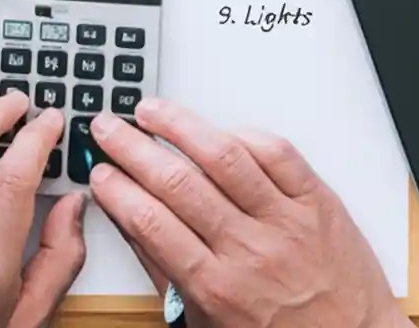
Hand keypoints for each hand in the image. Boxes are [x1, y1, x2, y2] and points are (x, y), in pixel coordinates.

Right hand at [89, 99, 411, 327]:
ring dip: (181, 126)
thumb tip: (131, 225)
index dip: (118, 190)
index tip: (100, 172)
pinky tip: (221, 128)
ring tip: (152, 111)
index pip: (151, 222)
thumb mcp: (208, 321)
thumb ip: (167, 272)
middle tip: (109, 128)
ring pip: (225, 158)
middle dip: (133, 148)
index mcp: (216, 286)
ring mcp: (285, 220)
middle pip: (178, 183)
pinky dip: (246, 134)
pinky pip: (279, 154)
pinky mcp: (318, 201)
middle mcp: (249, 249)